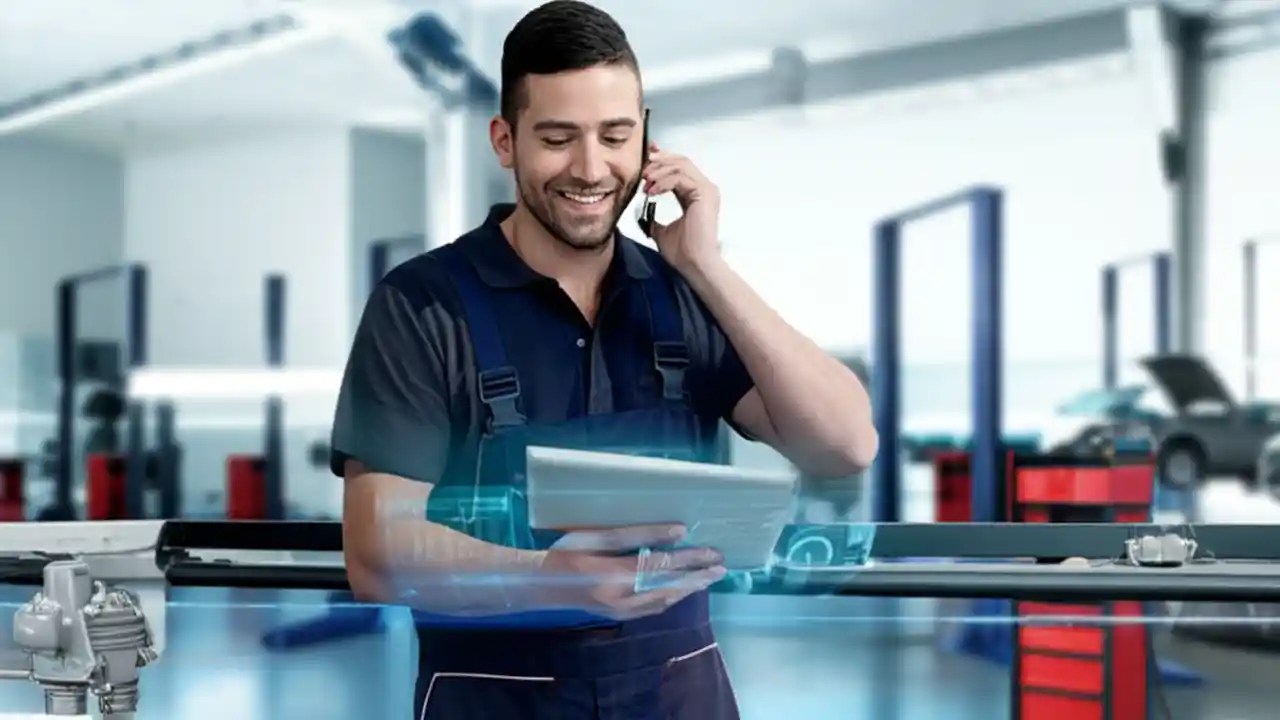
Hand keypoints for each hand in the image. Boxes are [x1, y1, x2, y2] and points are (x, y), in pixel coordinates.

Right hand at [538, 524, 725, 619]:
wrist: (541, 585)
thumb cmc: (565, 554)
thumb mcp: (595, 536)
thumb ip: (634, 534)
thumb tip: (674, 532)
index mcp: (614, 576)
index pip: (661, 566)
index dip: (688, 559)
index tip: (711, 551)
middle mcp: (621, 599)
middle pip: (669, 587)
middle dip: (697, 577)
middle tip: (721, 567)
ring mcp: (621, 611)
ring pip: (664, 601)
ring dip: (688, 589)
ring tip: (709, 577)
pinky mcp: (619, 616)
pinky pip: (654, 608)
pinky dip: (672, 597)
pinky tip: (682, 589)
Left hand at [641, 145, 721, 272]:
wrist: (694, 265)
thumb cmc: (682, 253)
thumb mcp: (660, 231)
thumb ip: (653, 218)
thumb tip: (640, 213)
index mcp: (697, 195)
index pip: (679, 170)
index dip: (661, 162)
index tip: (644, 160)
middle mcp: (704, 189)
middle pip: (681, 161)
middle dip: (659, 160)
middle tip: (642, 165)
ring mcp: (707, 190)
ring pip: (681, 165)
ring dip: (659, 170)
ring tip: (645, 179)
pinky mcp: (704, 193)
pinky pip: (680, 177)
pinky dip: (664, 180)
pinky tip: (652, 191)